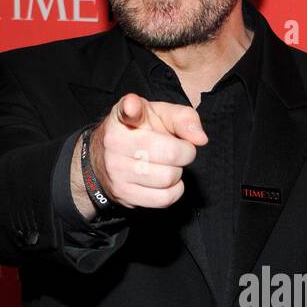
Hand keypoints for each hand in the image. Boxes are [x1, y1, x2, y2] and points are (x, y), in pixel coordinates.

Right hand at [75, 92, 208, 215]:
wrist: (106, 159)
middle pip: (170, 153)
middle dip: (185, 153)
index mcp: (122, 117)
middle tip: (180, 151)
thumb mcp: (161, 115)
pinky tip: (166, 180)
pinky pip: (164, 198)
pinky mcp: (123, 194)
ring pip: (168, 178)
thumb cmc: (141, 132)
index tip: (132, 108)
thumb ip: (184, 118)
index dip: (131, 108)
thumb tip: (200, 139)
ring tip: (168, 165)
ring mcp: (116, 171)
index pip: (127, 111)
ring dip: (177, 173)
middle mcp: (114, 143)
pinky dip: (174, 190)